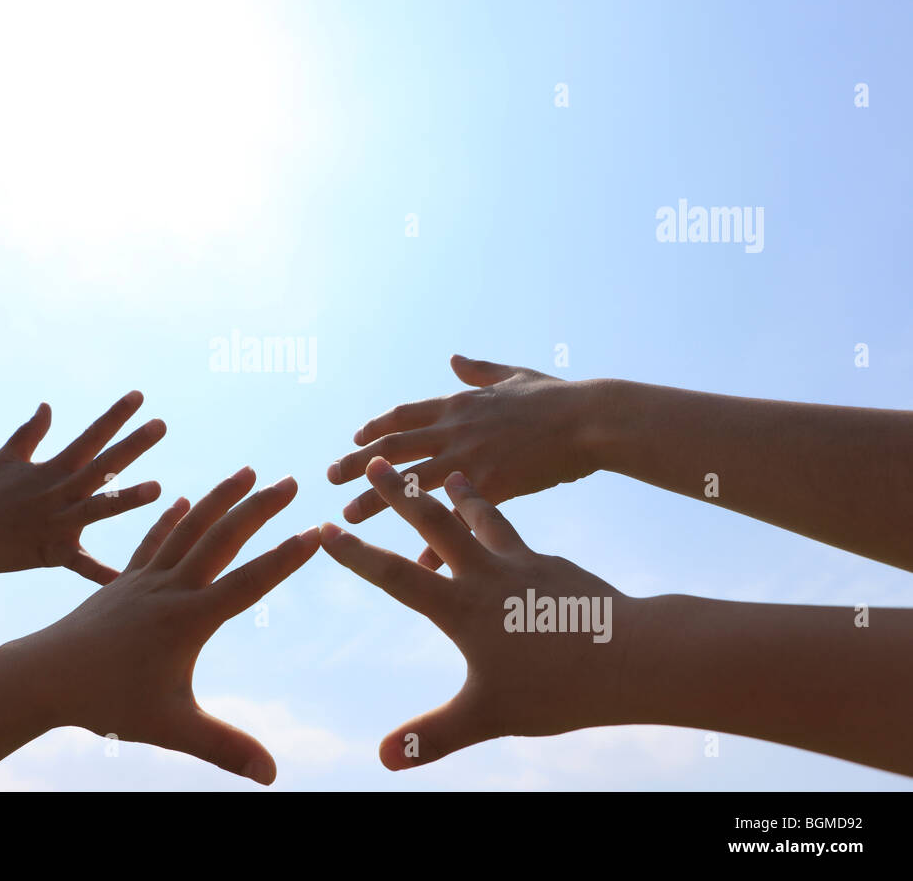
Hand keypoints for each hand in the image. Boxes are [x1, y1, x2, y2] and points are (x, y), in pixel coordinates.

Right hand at [0, 391, 165, 582]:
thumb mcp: (7, 458)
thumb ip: (31, 432)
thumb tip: (47, 405)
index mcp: (54, 469)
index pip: (90, 436)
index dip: (115, 415)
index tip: (139, 396)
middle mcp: (59, 492)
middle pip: (102, 465)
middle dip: (133, 444)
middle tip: (161, 425)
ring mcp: (56, 522)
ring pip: (97, 509)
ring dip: (127, 499)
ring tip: (158, 488)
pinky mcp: (50, 552)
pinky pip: (80, 566)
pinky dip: (101, 574)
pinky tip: (125, 580)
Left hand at [2, 467, 319, 783]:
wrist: (43, 676)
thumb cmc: (107, 703)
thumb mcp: (171, 728)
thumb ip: (224, 748)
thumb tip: (272, 776)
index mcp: (188, 620)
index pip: (248, 583)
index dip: (285, 558)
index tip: (317, 532)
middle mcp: (170, 589)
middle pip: (221, 539)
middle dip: (259, 508)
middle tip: (291, 481)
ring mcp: (145, 580)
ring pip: (189, 527)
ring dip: (221, 497)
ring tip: (247, 472)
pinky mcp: (124, 580)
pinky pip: (153, 540)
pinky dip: (172, 518)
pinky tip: (183, 499)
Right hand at [320, 457, 634, 770]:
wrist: (631, 655)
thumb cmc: (556, 690)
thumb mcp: (488, 717)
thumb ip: (433, 735)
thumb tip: (382, 759)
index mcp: (462, 608)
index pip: (395, 576)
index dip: (356, 554)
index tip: (325, 530)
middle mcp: (486, 575)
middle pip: (434, 524)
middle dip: (398, 492)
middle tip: (373, 462)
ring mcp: (522, 564)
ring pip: (482, 518)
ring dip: (460, 494)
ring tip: (449, 474)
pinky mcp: (554, 565)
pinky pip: (517, 537)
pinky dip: (503, 524)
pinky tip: (504, 529)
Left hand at [327, 356, 602, 522]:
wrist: (590, 419)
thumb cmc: (558, 397)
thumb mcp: (513, 375)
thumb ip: (480, 371)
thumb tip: (453, 358)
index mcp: (458, 404)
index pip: (404, 415)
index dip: (376, 427)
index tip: (354, 439)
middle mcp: (454, 428)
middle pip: (391, 447)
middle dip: (356, 463)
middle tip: (330, 477)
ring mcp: (468, 456)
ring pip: (409, 481)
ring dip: (375, 500)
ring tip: (348, 516)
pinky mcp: (490, 484)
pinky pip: (452, 516)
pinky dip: (432, 540)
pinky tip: (412, 561)